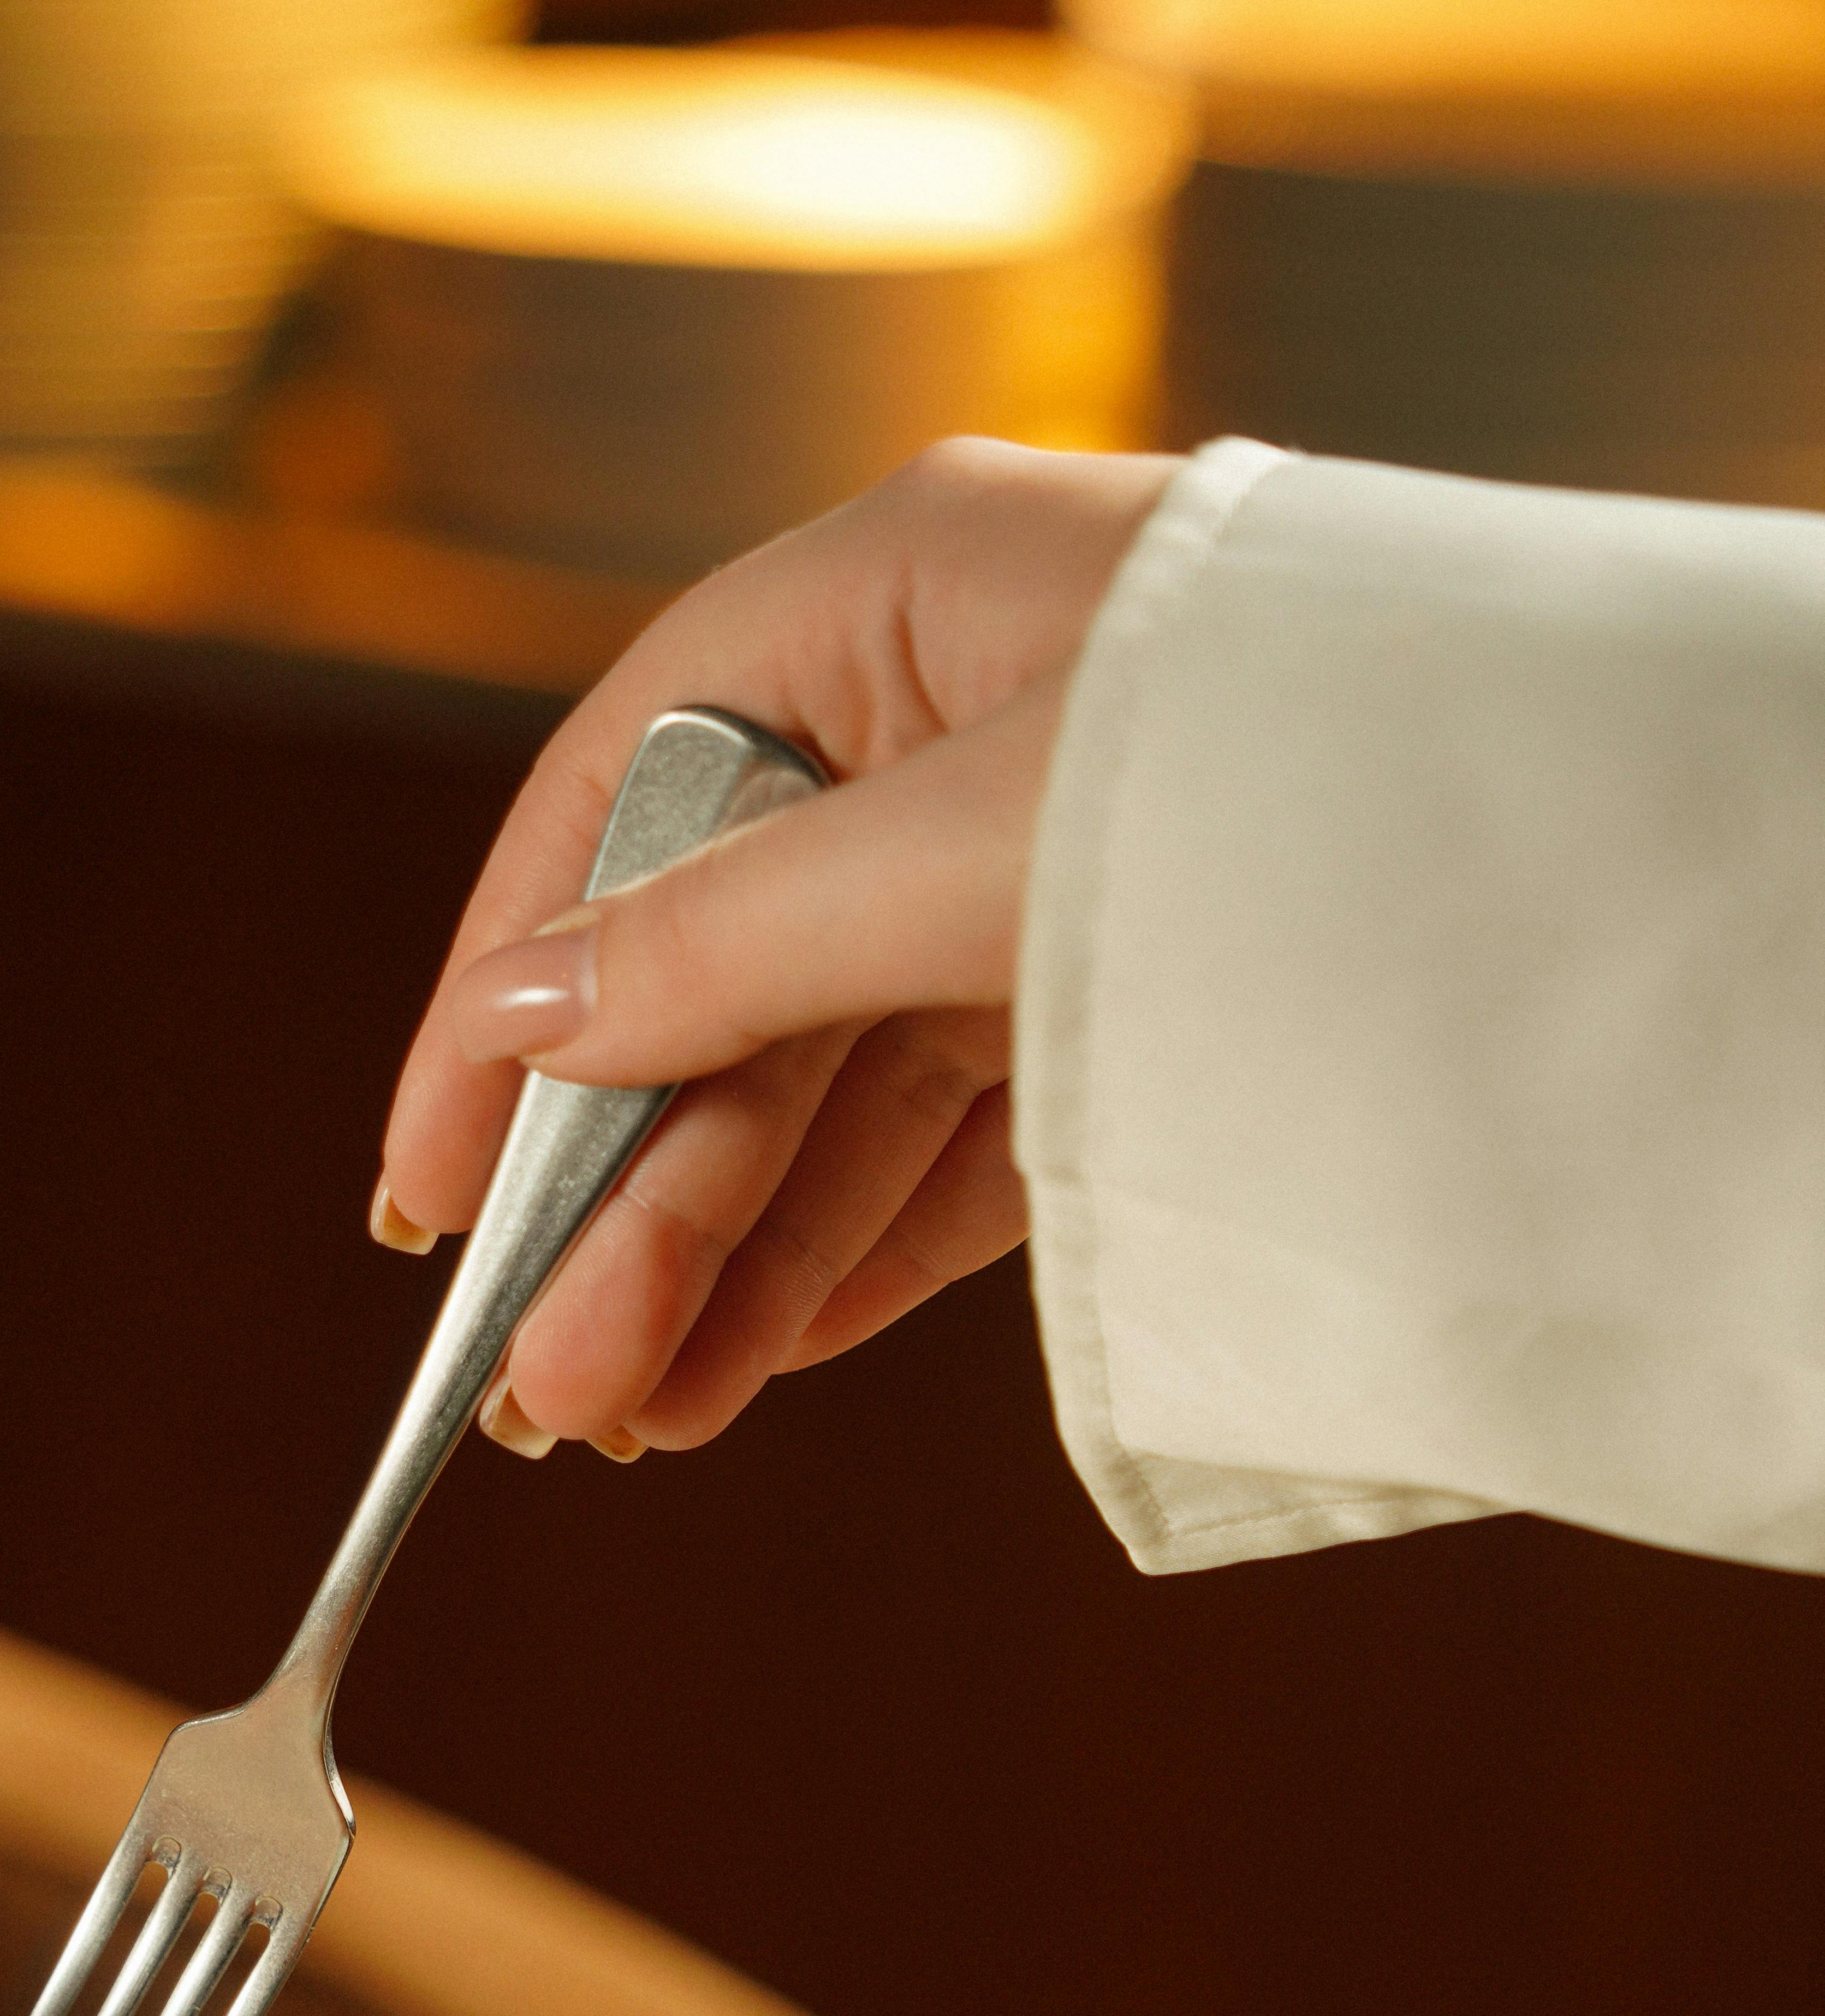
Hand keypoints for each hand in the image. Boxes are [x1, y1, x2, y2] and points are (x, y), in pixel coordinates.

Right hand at [376, 437, 1178, 1457]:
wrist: (1592, 846)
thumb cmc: (1263, 771)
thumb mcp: (949, 850)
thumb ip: (718, 947)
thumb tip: (508, 1026)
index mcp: (886, 596)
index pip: (615, 804)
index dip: (498, 1006)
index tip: (423, 1193)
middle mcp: (948, 724)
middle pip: (719, 985)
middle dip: (625, 1203)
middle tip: (547, 1389)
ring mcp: (1036, 865)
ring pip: (827, 1086)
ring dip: (723, 1261)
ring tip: (640, 1419)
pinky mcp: (1122, 992)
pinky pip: (947, 1139)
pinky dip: (854, 1251)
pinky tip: (763, 1357)